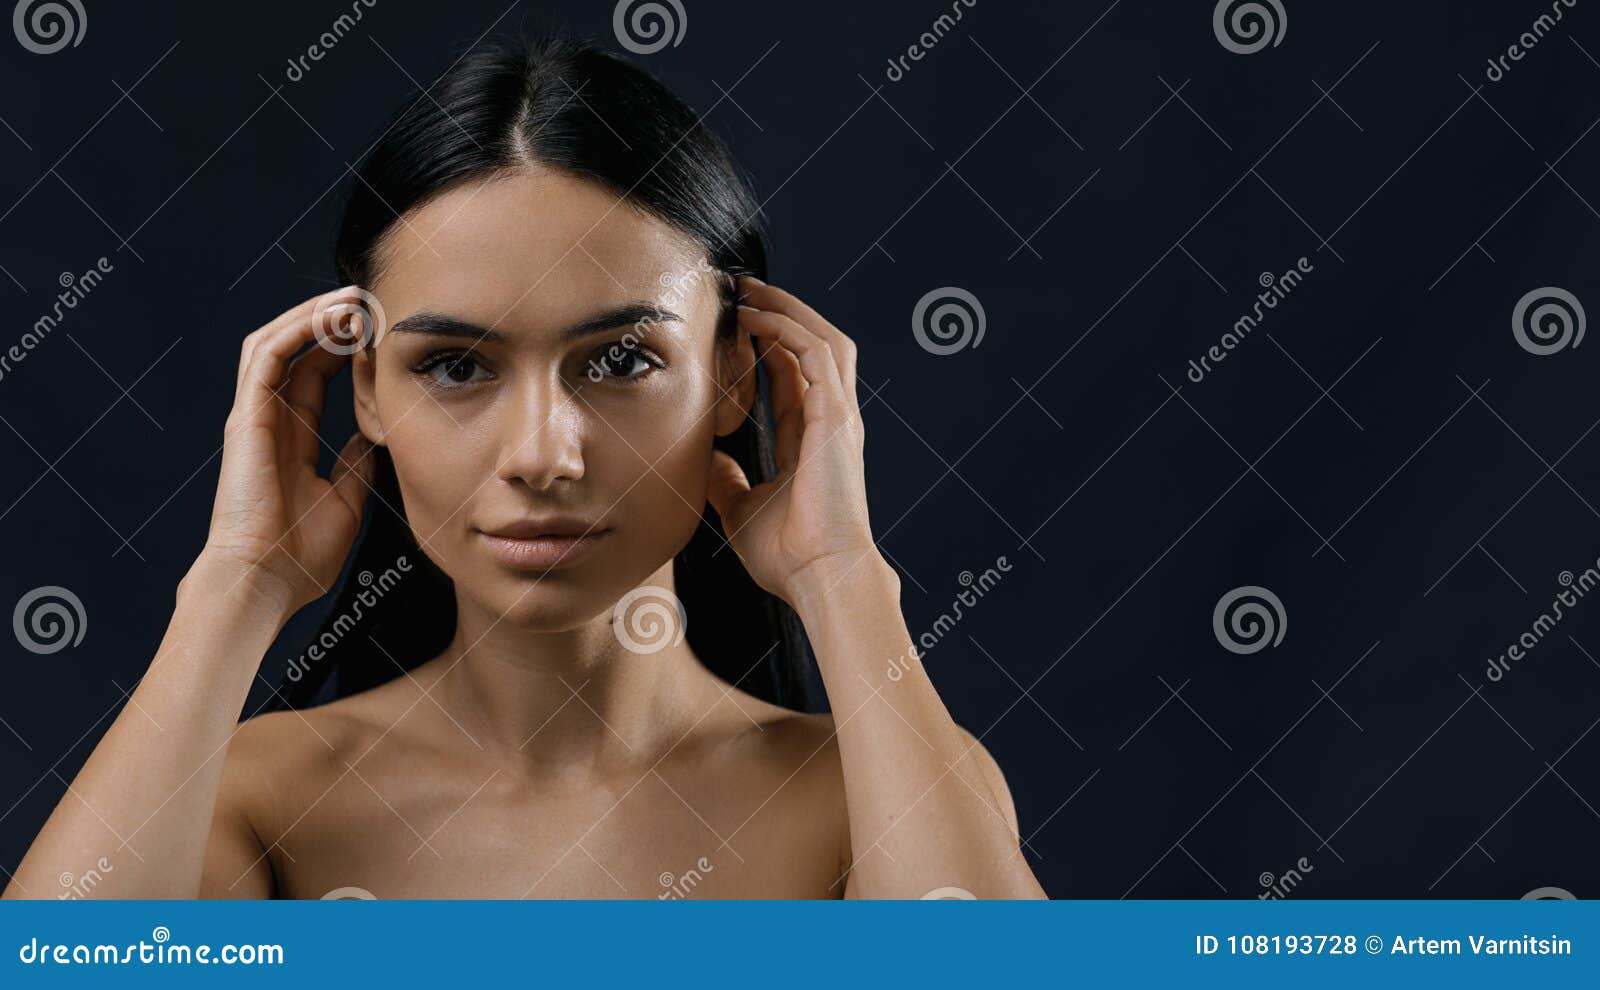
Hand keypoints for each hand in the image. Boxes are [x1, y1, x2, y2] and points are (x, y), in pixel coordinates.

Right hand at [200, 286, 375, 614]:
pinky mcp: (246, 415)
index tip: (384, 334)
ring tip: (354, 298)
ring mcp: (253, 415)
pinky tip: (332, 316)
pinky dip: (298, 328)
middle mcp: (268, 420)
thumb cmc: (300, 556)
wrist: (267, 581)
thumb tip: (373, 437)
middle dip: (331, 320)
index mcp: (290, 439)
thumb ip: (355, 464)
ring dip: (314, 314)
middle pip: (297, 349)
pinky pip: (267, 354)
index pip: (315, 374)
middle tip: (373, 302)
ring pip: (277, 340)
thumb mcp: (345, 500)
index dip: (346, 348)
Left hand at [705, 277, 880, 603]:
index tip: (734, 323)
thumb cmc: (787, 555)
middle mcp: (832, 421)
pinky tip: (756, 315)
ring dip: (787, 310)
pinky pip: (816, 353)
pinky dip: (788, 327)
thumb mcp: (741, 509)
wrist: (819, 575)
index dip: (768, 345)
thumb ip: (726, 480)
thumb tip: (703, 459)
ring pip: (822, 339)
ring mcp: (839, 416)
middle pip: (815, 347)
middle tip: (743, 291)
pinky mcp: (838, 416)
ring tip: (750, 290)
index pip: (795, 376)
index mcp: (814, 441)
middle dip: (783, 314)